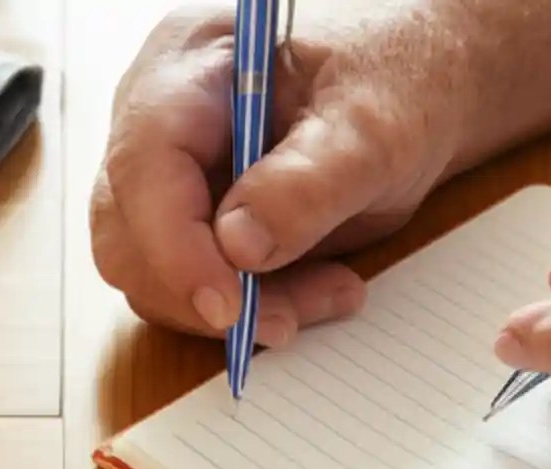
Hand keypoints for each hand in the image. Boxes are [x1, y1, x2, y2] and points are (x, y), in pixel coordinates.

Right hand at [89, 3, 475, 345]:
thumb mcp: (374, 126)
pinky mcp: (196, 220)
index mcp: (188, 67)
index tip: (229, 306)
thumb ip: (308, 185)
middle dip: (203, 292)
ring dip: (237, 307)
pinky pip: (194, 286)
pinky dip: (253, 305)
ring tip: (332, 293)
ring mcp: (171, 175)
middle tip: (285, 319)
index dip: (174, 247)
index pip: (144, 166)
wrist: (421, 84)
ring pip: (155, 274)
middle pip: (128, 232)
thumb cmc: (396, 77)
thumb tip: (238, 250)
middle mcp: (160, 122)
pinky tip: (321, 288)